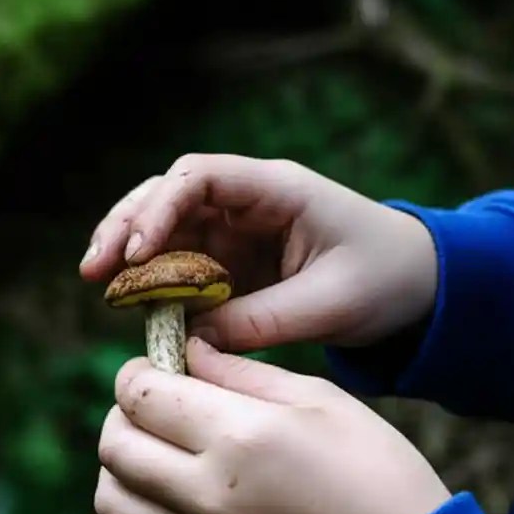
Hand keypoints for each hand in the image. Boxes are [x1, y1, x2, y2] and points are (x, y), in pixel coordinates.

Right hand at [79, 153, 437, 349]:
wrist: (420, 286)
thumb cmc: (387, 279)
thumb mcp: (330, 305)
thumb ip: (261, 321)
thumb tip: (190, 337)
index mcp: (276, 188)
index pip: (198, 176)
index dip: (160, 208)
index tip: (139, 252)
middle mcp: (246, 200)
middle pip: (166, 195)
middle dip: (126, 226)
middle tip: (93, 269)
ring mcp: (234, 228)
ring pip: (163, 226)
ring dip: (127, 250)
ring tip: (95, 280)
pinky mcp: (230, 260)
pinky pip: (179, 262)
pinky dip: (151, 278)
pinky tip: (126, 301)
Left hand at [94, 339, 451, 513]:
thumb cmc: (372, 472)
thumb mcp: (317, 399)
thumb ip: (240, 371)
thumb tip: (184, 350)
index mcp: (240, 439)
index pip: (140, 395)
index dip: (137, 372)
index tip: (154, 367)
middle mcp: (208, 498)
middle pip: (114, 445)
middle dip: (124, 413)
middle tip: (154, 405)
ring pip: (111, 499)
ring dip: (124, 467)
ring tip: (160, 453)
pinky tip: (174, 500)